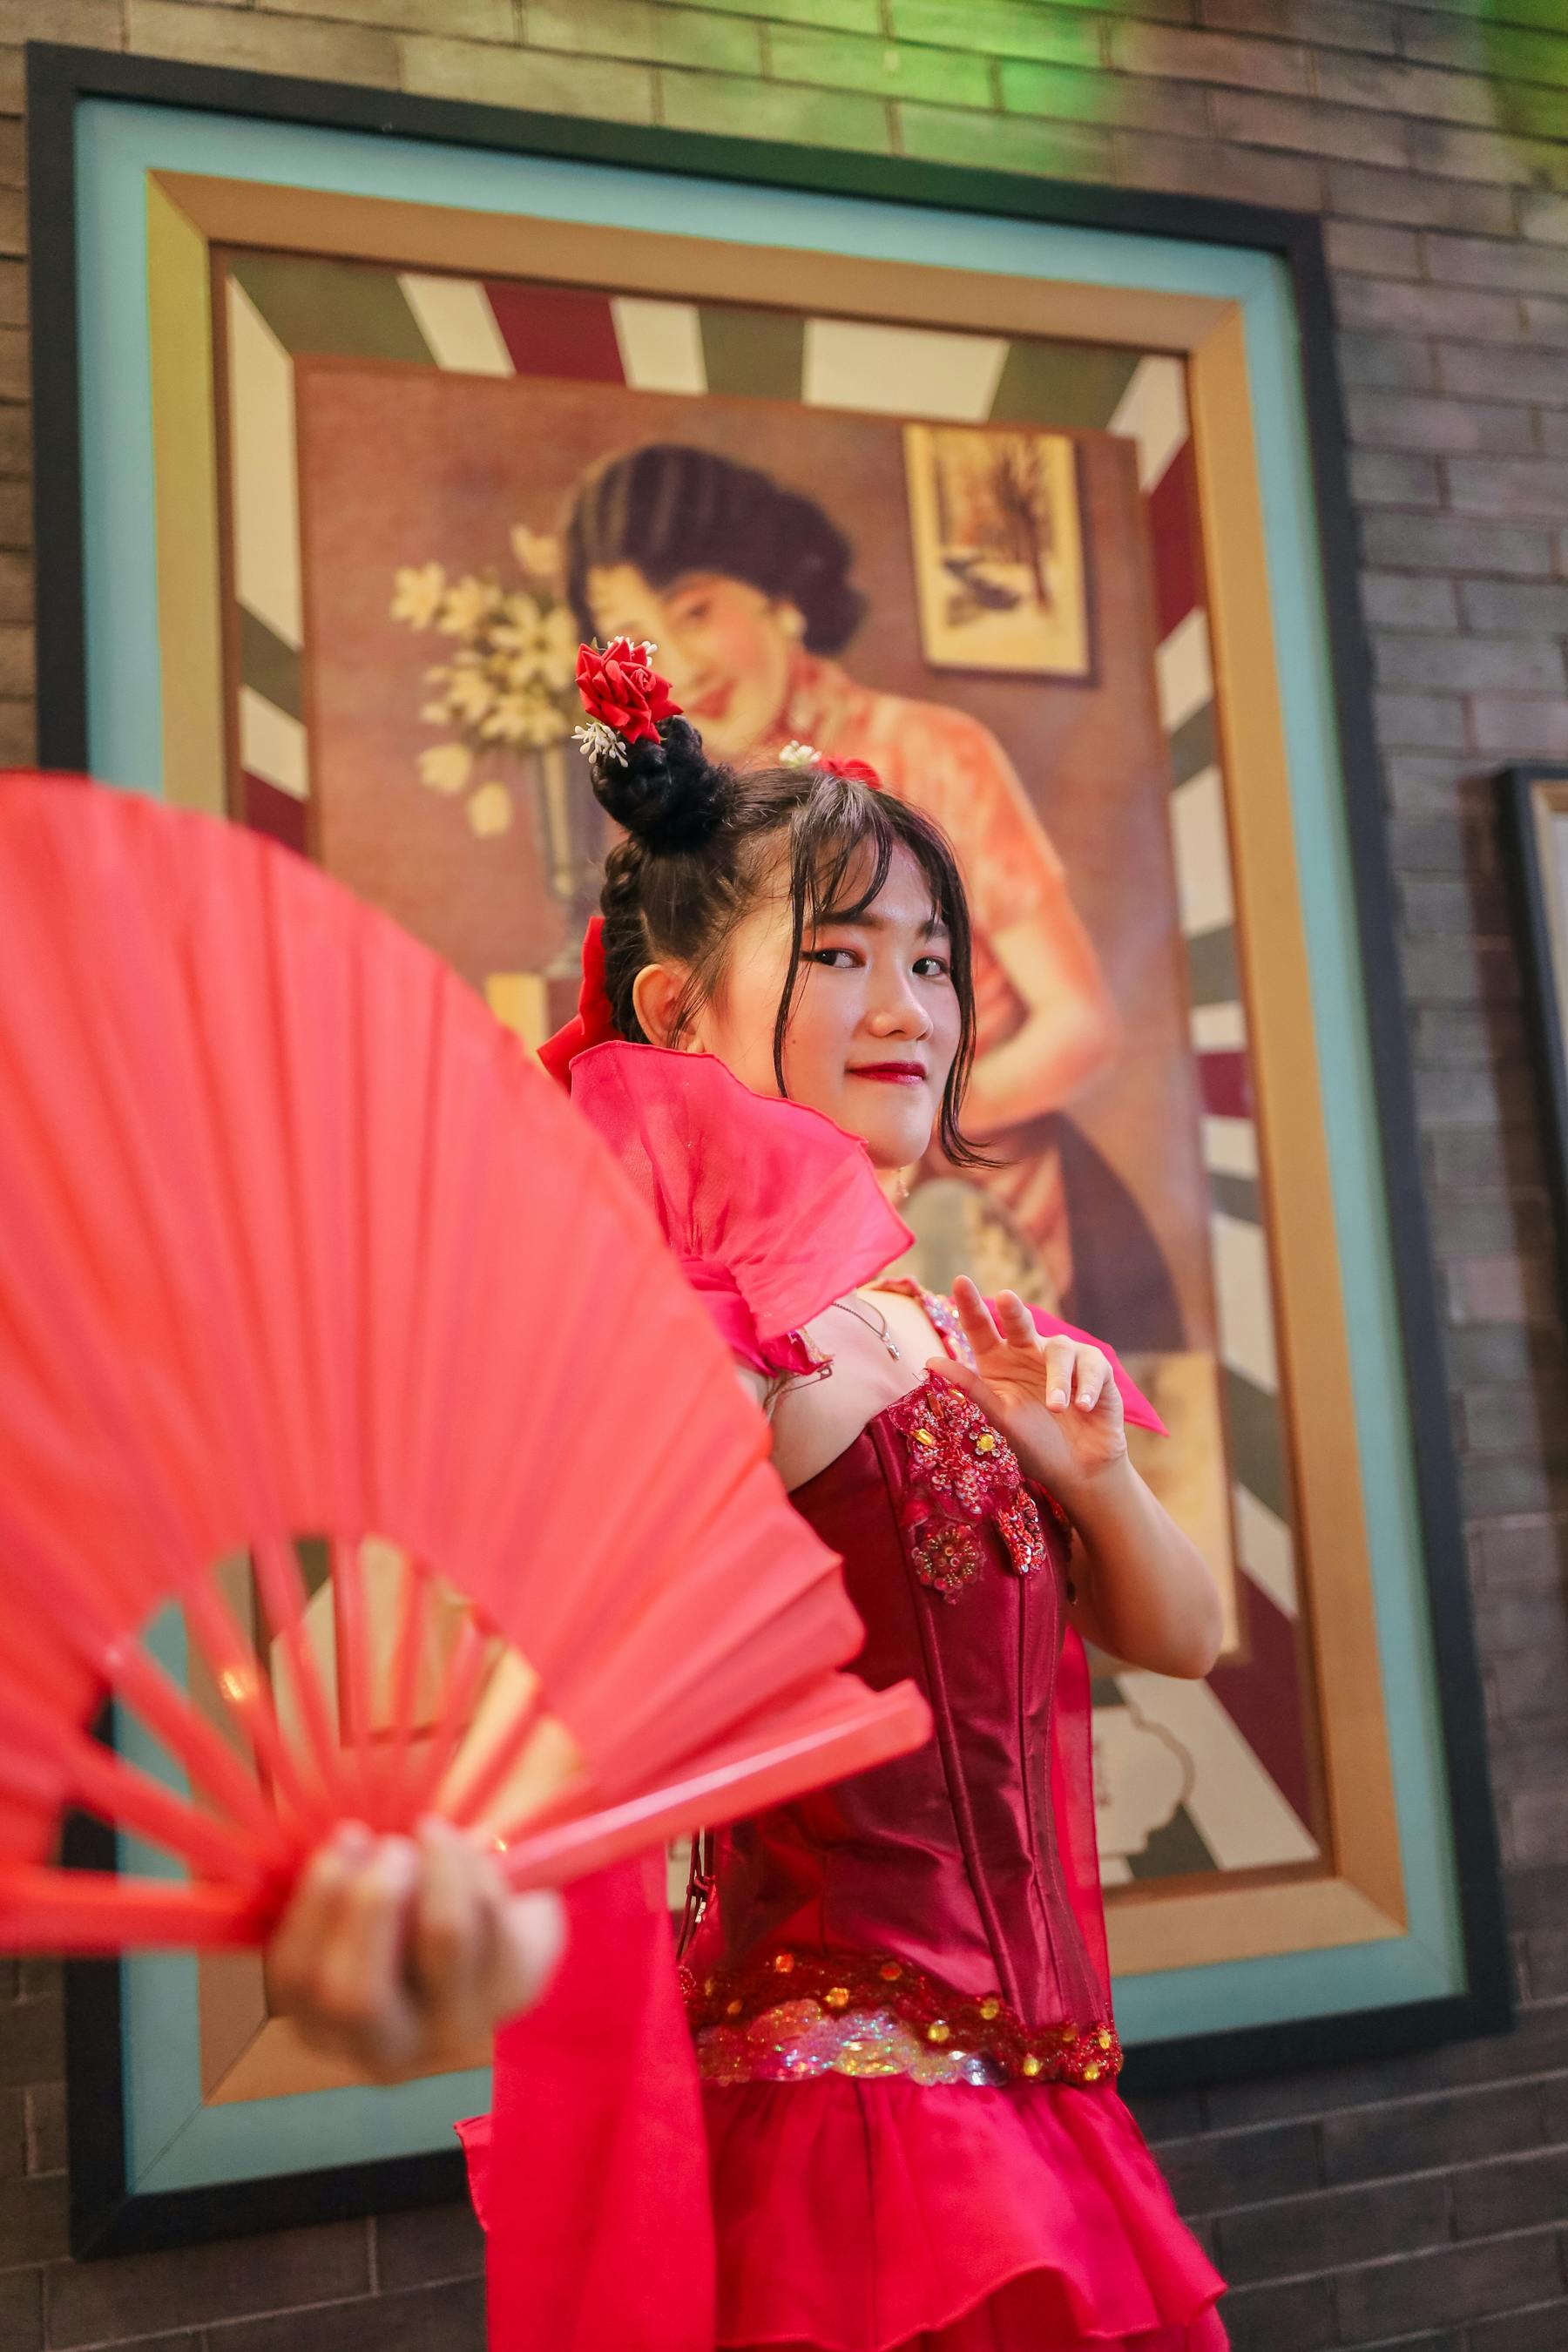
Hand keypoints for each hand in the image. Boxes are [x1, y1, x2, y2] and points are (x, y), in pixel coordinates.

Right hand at [265, 1816, 564, 2083]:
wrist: (497, 1934)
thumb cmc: (402, 1912)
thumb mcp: (353, 1909)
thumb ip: (332, 1885)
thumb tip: (335, 1841)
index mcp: (323, 2025)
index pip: (296, 1978)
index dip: (318, 1900)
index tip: (348, 1835)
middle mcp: (385, 2048)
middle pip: (354, 1993)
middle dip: (369, 1902)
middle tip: (391, 1845)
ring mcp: (452, 2028)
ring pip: (441, 1936)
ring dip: (434, 1868)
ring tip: (431, 1832)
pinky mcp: (509, 1990)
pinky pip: (488, 1912)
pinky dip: (474, 1866)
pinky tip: (468, 1850)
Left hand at [928, 1277, 1127, 1505]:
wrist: (1076, 1470)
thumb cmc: (1032, 1444)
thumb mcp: (998, 1419)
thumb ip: (971, 1390)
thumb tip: (931, 1361)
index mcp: (998, 1362)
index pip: (980, 1330)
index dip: (970, 1305)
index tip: (960, 1280)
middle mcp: (1028, 1353)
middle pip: (1019, 1322)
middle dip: (1013, 1309)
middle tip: (1005, 1298)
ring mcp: (1063, 1359)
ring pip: (1059, 1349)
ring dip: (1058, 1379)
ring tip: (1057, 1408)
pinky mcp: (1095, 1369)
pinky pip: (1090, 1365)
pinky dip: (1085, 1386)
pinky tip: (1082, 1407)